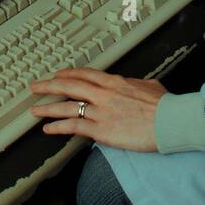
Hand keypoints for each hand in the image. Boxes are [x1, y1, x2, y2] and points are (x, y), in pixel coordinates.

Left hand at [30, 68, 167, 151]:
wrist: (170, 121)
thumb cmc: (164, 106)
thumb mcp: (149, 86)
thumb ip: (136, 84)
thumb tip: (136, 84)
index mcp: (114, 81)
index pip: (85, 74)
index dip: (68, 73)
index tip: (58, 74)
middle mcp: (104, 94)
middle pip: (70, 85)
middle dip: (50, 85)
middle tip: (36, 87)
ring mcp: (101, 112)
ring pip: (67, 106)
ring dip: (48, 108)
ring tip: (35, 110)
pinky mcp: (101, 130)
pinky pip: (74, 126)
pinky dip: (59, 127)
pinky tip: (49, 129)